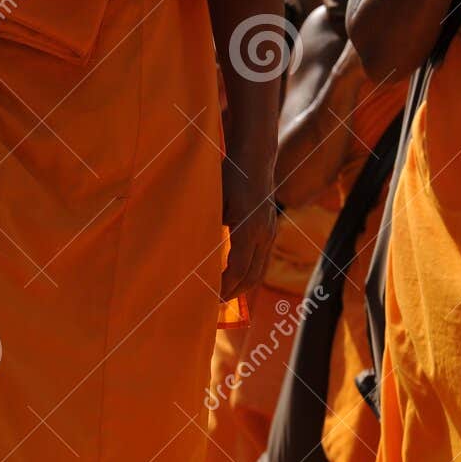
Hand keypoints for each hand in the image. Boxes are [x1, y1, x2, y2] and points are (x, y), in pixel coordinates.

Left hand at [219, 154, 277, 300]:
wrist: (254, 158)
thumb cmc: (228, 177)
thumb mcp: (213, 202)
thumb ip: (207, 229)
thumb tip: (189, 257)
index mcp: (249, 228)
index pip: (237, 271)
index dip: (222, 289)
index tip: (206, 298)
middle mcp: (265, 233)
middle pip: (251, 277)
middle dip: (232, 293)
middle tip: (210, 304)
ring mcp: (271, 232)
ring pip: (260, 271)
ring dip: (241, 287)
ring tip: (221, 296)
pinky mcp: (271, 230)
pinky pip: (262, 261)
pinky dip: (248, 274)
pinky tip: (232, 278)